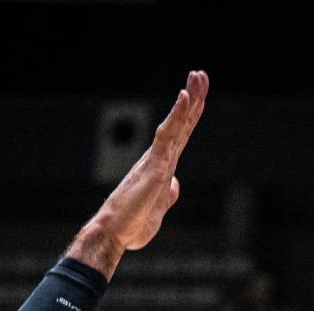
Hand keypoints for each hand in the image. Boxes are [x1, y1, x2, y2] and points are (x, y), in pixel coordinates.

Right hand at [69, 71, 209, 274]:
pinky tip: (185, 97)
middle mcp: (159, 158)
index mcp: (162, 167)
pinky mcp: (155, 165)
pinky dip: (177, 114)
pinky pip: (168, 134)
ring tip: (196, 76)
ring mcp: (157, 159)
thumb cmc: (131, 226)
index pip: (180, 135)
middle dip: (192, 98)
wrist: (114, 233)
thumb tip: (175, 185)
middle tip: (200, 74)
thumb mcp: (158, 211)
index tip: (198, 95)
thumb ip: (167, 196)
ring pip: (176, 123)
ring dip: (188, 98)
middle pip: (180, 123)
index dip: (190, 115)